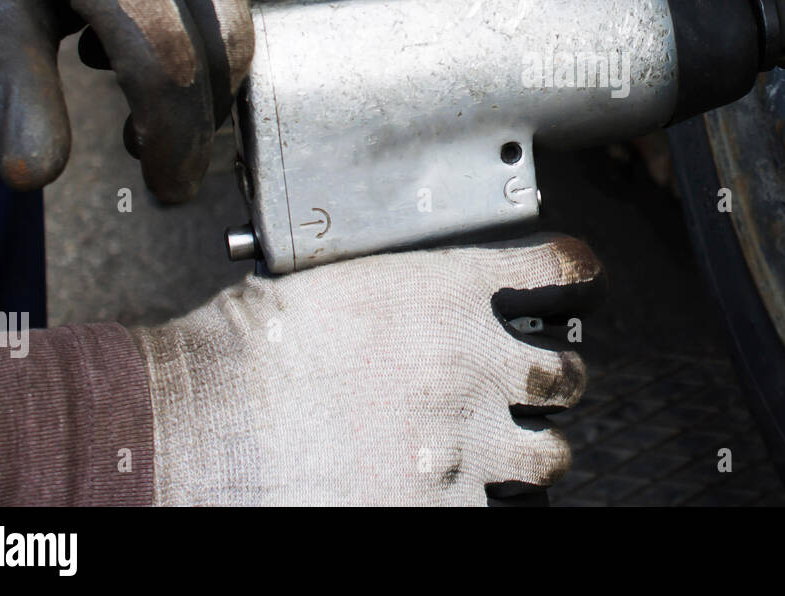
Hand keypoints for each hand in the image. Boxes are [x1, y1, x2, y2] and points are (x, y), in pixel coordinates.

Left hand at [0, 0, 314, 200]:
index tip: (171, 179)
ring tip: (159, 0)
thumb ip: (13, 87)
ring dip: (218, 31)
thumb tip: (35, 174)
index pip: (169, 50)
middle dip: (198, 98)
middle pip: (229, 37)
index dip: (176, 133)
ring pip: (264, 4)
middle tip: (161, 120)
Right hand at [129, 236, 602, 505]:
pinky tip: (460, 494)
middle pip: (565, 375)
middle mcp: (474, 368)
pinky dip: (485, 503)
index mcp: (448, 295)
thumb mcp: (331, 286)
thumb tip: (403, 303)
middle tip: (533, 385)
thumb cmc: (248, 352)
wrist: (205, 426)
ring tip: (509, 453)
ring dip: (533, 452)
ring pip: (547, 457)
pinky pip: (498, 512)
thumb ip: (392, 291)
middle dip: (555, 381)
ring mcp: (465, 447)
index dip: (575, 275)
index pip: (555, 272)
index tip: (579, 279)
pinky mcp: (443, 510)